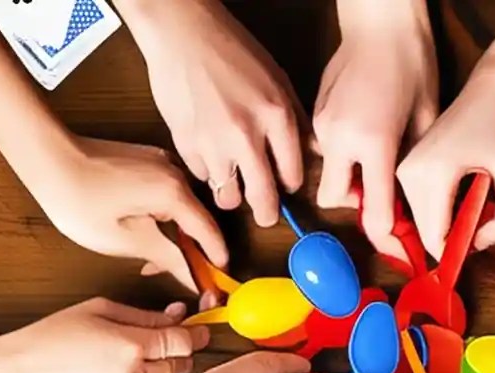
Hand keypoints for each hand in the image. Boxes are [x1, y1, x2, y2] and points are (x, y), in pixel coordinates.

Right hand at [0, 298, 207, 372]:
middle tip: (168, 342)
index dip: (197, 334)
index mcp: (131, 345)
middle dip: (180, 352)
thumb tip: (178, 315)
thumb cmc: (52, 336)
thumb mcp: (100, 310)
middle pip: (180, 365)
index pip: (184, 341)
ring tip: (127, 358)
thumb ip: (145, 315)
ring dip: (158, 371)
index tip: (200, 330)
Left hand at [33, 136, 225, 290]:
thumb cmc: (76, 196)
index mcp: (173, 192)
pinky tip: (144, 232)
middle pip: (199, 221)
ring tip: (151, 260)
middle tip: (182, 278)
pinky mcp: (148, 161)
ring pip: (183, 208)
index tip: (217, 283)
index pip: (210, 234)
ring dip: (175, 235)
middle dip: (192, 252)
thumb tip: (191, 275)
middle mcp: (174, 172)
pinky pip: (168, 193)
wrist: (47, 157)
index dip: (215, 263)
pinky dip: (164, 216)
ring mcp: (161, 163)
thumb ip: (167, 258)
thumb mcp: (126, 240)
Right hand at [120, 0, 302, 226]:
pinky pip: (202, 177)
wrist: (182, 35)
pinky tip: (211, 156)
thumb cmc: (231, 50)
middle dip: (268, 214)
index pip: (293, 175)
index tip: (287, 188)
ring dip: (233, 195)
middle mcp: (246, 135)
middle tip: (267, 216)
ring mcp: (213, 143)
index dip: (291, 186)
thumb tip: (312, 151)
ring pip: (228, 197)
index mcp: (276, 116)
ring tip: (235, 183)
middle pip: (263, 198)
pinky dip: (208, 173)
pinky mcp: (185, 144)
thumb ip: (296, 118)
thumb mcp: (277, 78)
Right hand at [314, 2, 436, 238]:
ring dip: (350, 179)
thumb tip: (412, 202)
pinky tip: (366, 133)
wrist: (381, 20)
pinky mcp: (316, 115)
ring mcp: (322, 126)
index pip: (374, 211)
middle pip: (334, 200)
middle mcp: (340, 139)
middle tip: (383, 192)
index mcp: (374, 142)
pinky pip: (327, 151)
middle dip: (356, 204)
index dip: (387, 237)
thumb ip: (413, 165)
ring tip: (377, 159)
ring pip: (328, 175)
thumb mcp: (427, 119)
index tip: (400, 248)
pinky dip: (344, 155)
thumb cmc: (413, 62)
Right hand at [397, 67, 494, 257]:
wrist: (490, 90)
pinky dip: (441, 210)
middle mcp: (408, 172)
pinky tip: (464, 194)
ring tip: (478, 203)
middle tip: (485, 222)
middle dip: (453, 238)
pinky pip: (419, 205)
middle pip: (424, 232)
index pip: (434, 237)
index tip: (480, 249)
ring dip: (447, 224)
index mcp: (433, 174)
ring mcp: (403, 168)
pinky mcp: (404, 166)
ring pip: (420, 221)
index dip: (457, 254)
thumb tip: (478, 244)